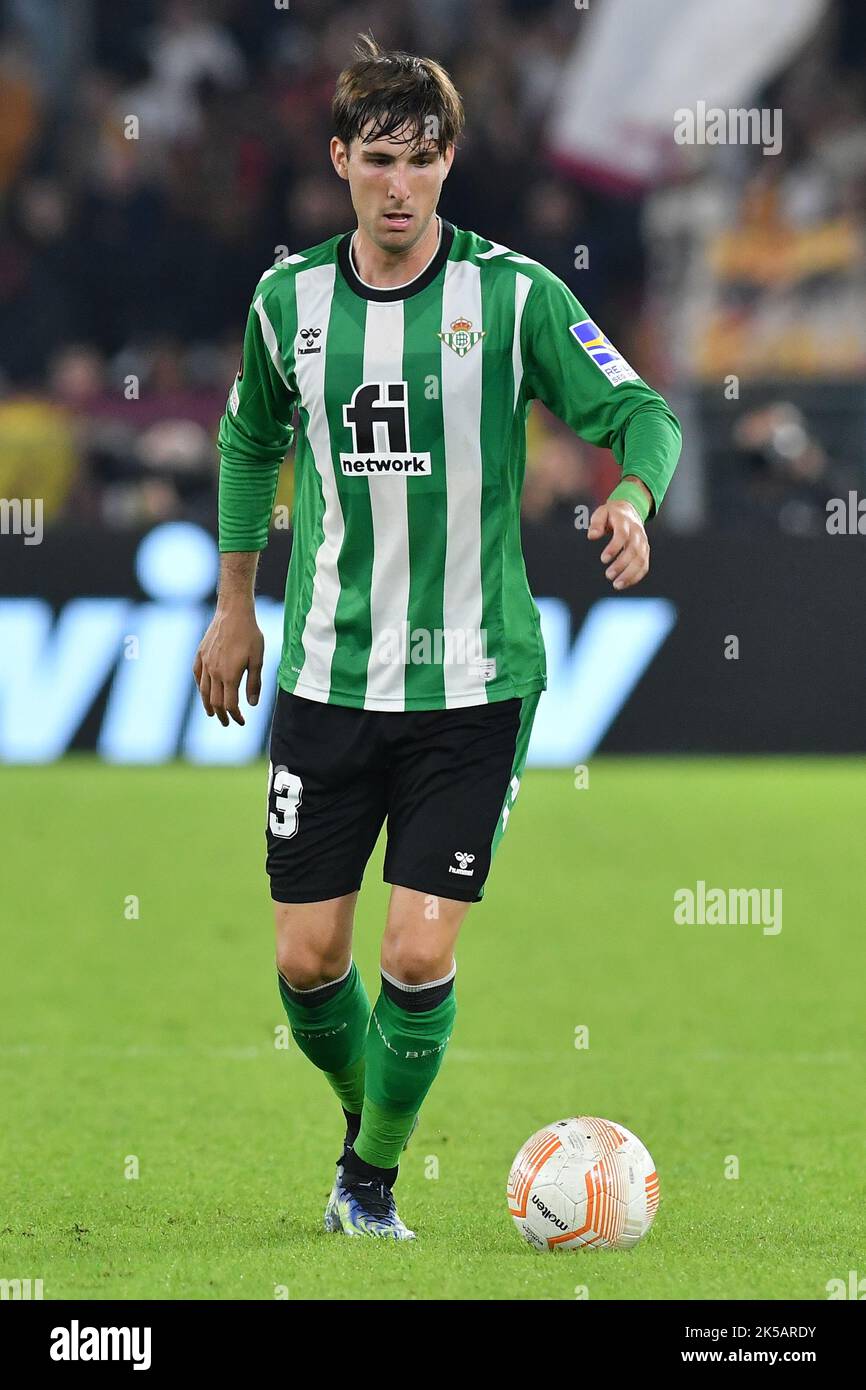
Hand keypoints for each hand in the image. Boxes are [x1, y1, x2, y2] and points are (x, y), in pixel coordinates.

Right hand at [193, 600, 263, 726]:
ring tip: (212, 713)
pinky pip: (197, 675)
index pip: (230, 704)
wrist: (233, 612)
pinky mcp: (200, 654)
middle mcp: (214, 672)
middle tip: (227, 722)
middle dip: (221, 715)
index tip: (241, 721)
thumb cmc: (250, 635)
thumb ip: (254, 683)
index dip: (236, 716)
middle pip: (215, 702)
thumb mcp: (258, 660)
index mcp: (230, 675)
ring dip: (208, 705)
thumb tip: (252, 704)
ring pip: (203, 691)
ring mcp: (205, 663)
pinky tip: (203, 691)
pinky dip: (200, 687)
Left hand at [587, 500, 649, 589]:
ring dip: (630, 574)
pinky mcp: (645, 551)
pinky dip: (636, 576)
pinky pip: (644, 566)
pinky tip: (624, 584)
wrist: (630, 511)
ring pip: (640, 560)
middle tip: (608, 575)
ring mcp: (643, 543)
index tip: (603, 559)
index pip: (622, 535)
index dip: (614, 548)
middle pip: (633, 550)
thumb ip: (596, 523)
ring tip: (617, 585)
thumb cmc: (612, 514)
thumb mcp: (601, 513)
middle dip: (621, 564)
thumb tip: (592, 536)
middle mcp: (637, 533)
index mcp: (625, 522)